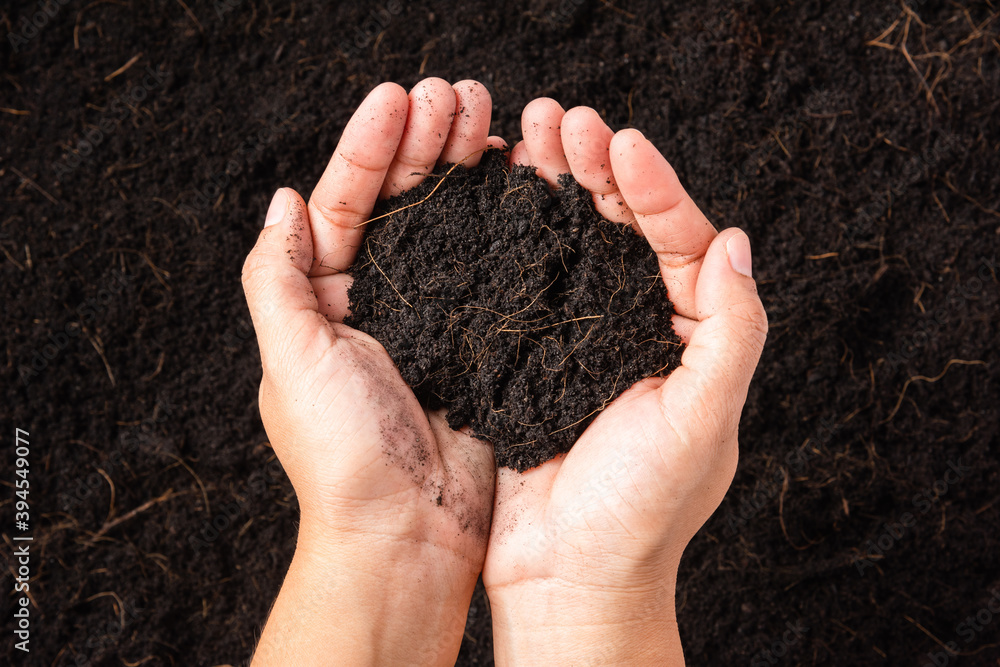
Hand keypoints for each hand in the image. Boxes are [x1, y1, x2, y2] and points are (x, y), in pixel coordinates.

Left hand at [242, 78, 501, 665]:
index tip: (400, 97)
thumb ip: (278, 277)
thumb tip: (282, 201)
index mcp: (327, 298)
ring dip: (467, 168)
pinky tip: (521, 182)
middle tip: (461, 94)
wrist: (410, 531)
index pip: (346, 201)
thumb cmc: (343, 453)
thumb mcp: (290, 358)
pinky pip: (494, 265)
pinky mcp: (482, 337)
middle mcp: (381, 299)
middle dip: (427, 142)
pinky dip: (507, 222)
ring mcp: (435, 315)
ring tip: (492, 118)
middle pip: (402, 201)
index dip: (371, 146)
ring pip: (452, 224)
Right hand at [484, 100, 768, 664]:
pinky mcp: (528, 355)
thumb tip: (736, 243)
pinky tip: (494, 198)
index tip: (619, 142)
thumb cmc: (640, 514)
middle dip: (595, 170)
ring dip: (552, 188)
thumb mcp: (703, 422)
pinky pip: (524, 281)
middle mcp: (636, 328)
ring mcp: (578, 338)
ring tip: (527, 136)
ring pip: (570, 245)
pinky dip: (512, 235)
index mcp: (689, 338)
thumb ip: (730, 333)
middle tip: (560, 118)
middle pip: (622, 230)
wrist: (567, 577)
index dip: (654, 188)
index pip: (683, 241)